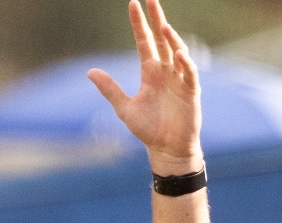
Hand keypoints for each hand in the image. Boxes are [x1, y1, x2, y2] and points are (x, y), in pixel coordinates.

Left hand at [89, 0, 202, 174]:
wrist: (167, 150)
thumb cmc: (148, 130)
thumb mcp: (125, 108)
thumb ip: (110, 89)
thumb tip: (90, 71)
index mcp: (150, 72)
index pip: (144, 42)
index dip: (139, 24)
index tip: (133, 4)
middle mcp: (166, 71)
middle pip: (162, 39)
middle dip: (157, 19)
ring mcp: (180, 79)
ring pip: (177, 52)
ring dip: (171, 38)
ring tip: (162, 26)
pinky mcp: (191, 92)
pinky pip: (189, 73)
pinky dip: (185, 63)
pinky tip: (177, 54)